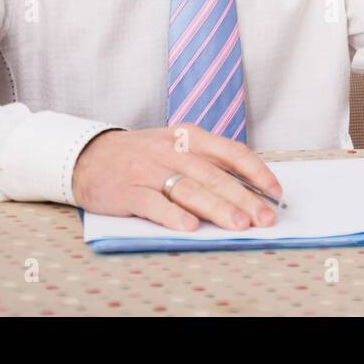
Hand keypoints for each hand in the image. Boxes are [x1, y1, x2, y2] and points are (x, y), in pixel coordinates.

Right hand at [71, 124, 282, 231]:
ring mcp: (148, 170)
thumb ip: (207, 162)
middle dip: (244, 197)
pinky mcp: (126, 191)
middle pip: (214, 175)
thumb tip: (248, 187)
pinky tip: (189, 227)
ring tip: (239, 224)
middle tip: (265, 218)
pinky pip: (152, 203)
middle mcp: (172, 150)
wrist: (87, 155)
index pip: (231, 151)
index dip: (256, 172)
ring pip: (188, 189)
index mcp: (189, 136)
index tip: (276, 192)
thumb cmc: (142, 155)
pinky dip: (171, 215)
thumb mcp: (176, 145)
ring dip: (216, 208)